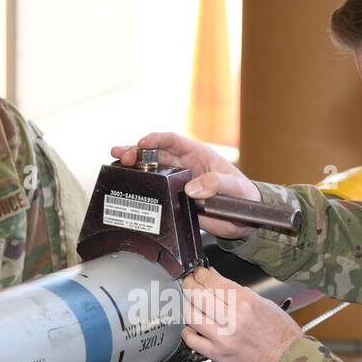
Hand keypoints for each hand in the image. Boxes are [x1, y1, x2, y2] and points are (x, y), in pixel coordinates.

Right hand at [111, 132, 260, 239]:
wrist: (246, 221)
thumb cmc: (245, 198)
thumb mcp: (234, 188)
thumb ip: (215, 184)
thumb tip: (191, 188)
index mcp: (199, 156)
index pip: (174, 142)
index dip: (157, 140)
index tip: (143, 143)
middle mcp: (185, 166)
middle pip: (156, 155)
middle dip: (137, 152)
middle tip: (122, 155)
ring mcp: (178, 183)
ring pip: (151, 171)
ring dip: (134, 167)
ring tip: (116, 165)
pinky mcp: (175, 200)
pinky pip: (155, 192)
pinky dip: (140, 189)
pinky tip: (127, 187)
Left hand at [182, 265, 302, 361]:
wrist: (287, 360)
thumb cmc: (280, 333)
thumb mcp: (263, 303)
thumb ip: (237, 291)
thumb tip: (216, 279)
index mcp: (245, 302)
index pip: (212, 281)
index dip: (200, 274)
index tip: (198, 273)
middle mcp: (233, 319)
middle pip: (198, 296)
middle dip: (190, 285)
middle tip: (189, 284)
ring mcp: (223, 338)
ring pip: (191, 315)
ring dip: (188, 306)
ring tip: (192, 305)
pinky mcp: (218, 355)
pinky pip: (192, 340)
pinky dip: (188, 331)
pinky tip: (193, 327)